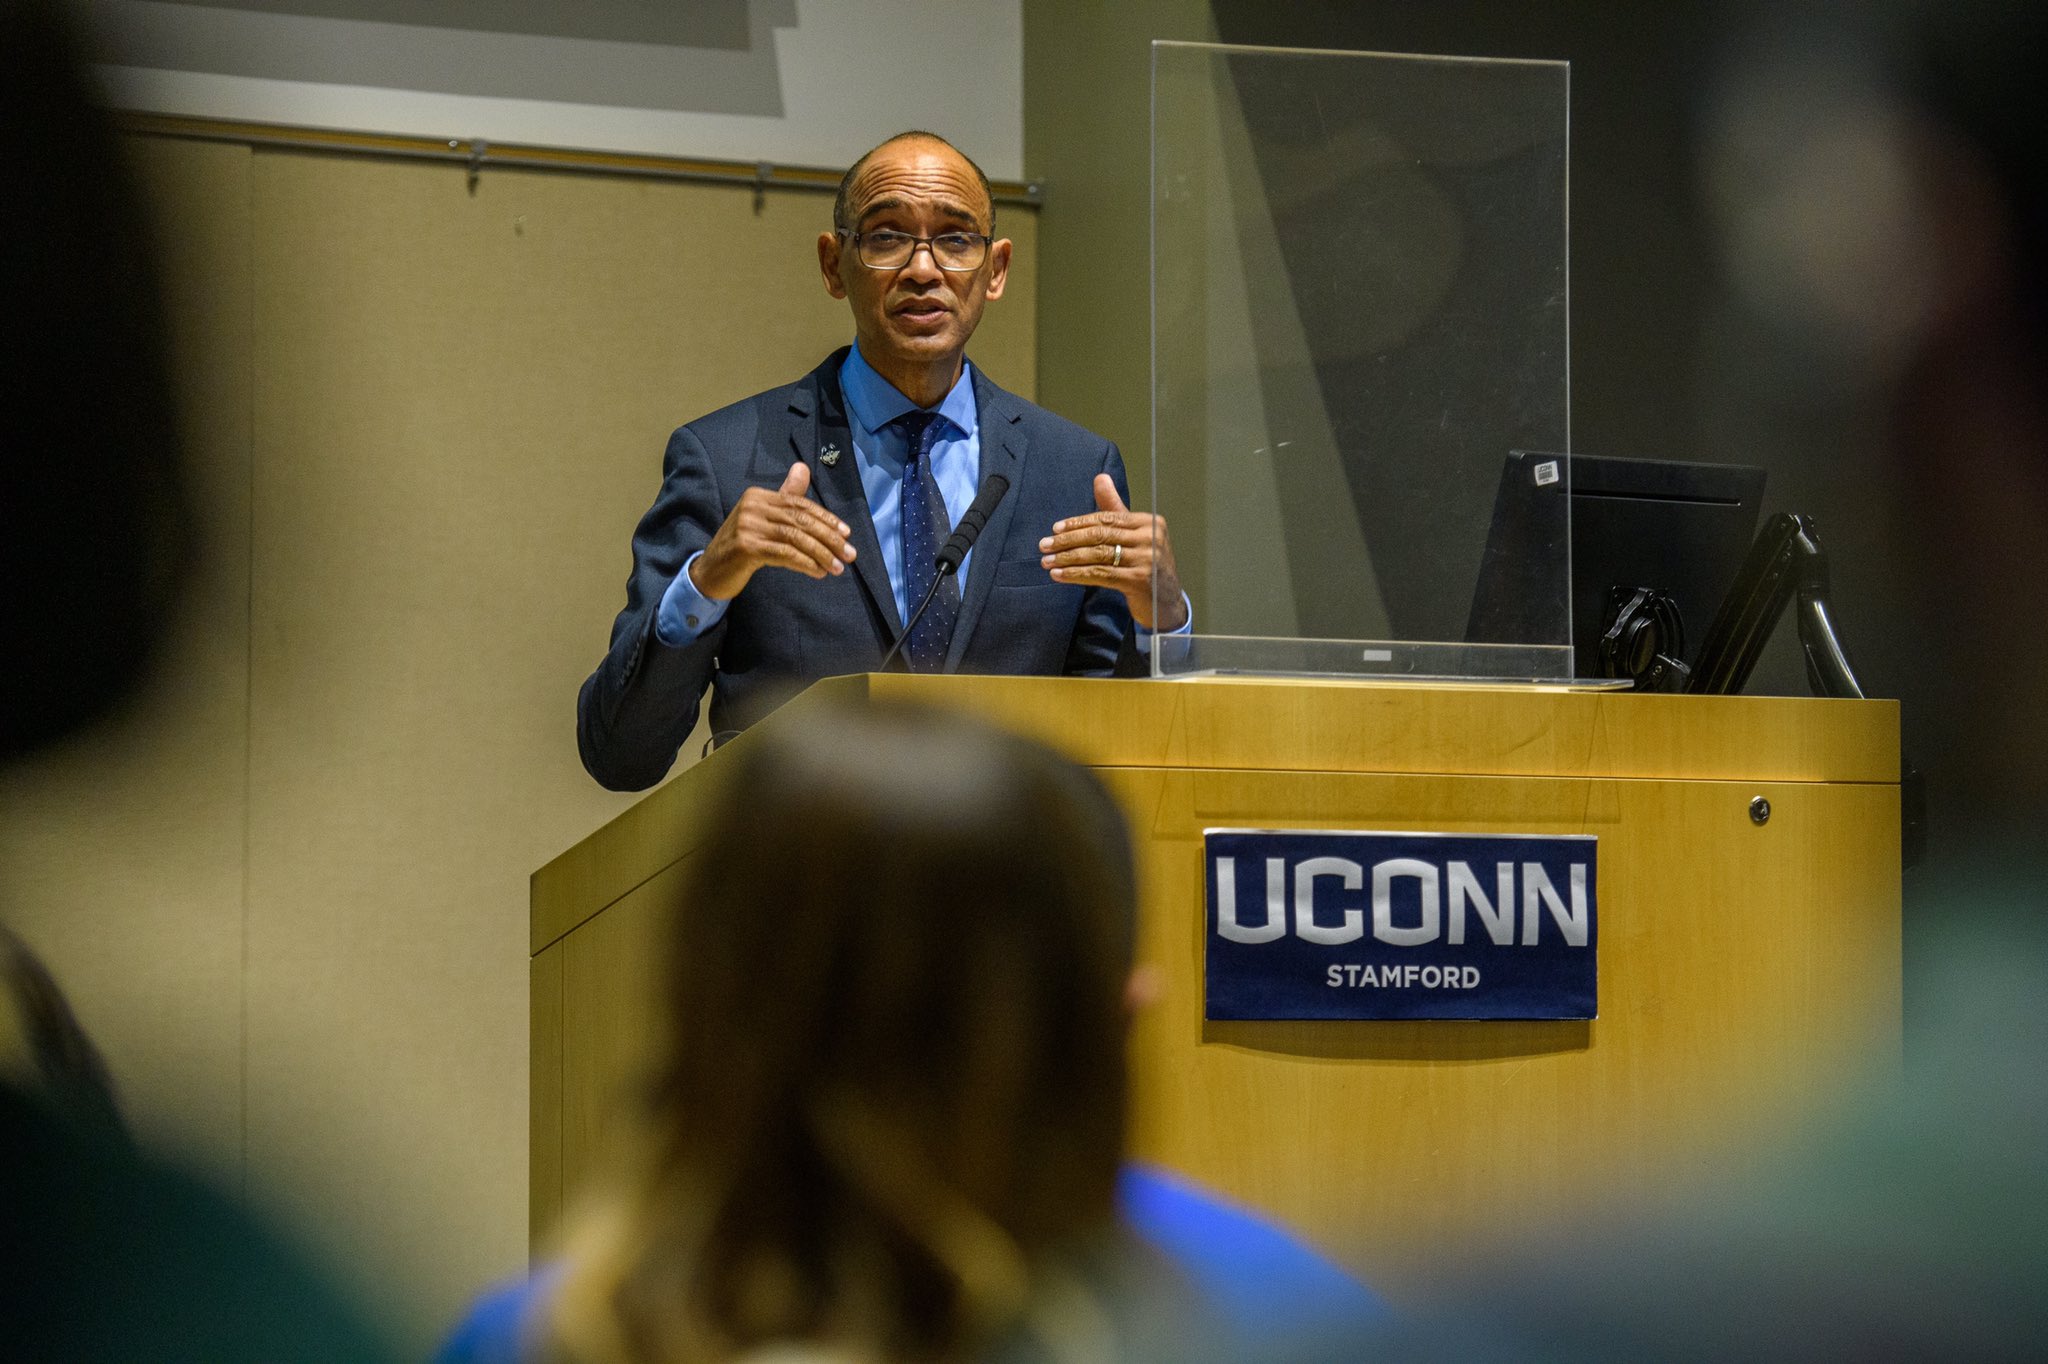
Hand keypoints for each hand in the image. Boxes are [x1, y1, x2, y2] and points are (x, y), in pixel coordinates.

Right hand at [690, 462, 855, 600]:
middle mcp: (752, 506)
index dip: (826, 519)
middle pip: (800, 520)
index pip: (800, 504)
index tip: (846, 534)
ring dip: (821, 554)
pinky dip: (805, 563)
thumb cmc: (742, 546)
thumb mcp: (764, 519)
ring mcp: (748, 526)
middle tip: (849, 554)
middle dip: (829, 538)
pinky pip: (784, 554)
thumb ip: (785, 496)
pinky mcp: (746, 547)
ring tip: (837, 568)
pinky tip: (818, 572)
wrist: (711, 571)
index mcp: (758, 495)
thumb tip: (803, 467)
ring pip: (795, 537)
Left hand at [1038, 474, 1188, 630]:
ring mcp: (1147, 560)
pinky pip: (1100, 574)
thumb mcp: (1134, 535)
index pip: (1107, 518)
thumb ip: (1115, 508)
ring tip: (1047, 562)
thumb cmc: (1146, 566)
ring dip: (1067, 558)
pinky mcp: (1139, 581)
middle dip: (1068, 540)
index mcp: (1149, 522)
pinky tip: (1059, 576)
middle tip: (1044, 545)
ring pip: (1098, 555)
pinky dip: (1077, 574)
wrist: (1167, 603)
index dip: (1078, 523)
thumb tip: (1100, 478)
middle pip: (1100, 535)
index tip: (1055, 529)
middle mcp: (1151, 538)